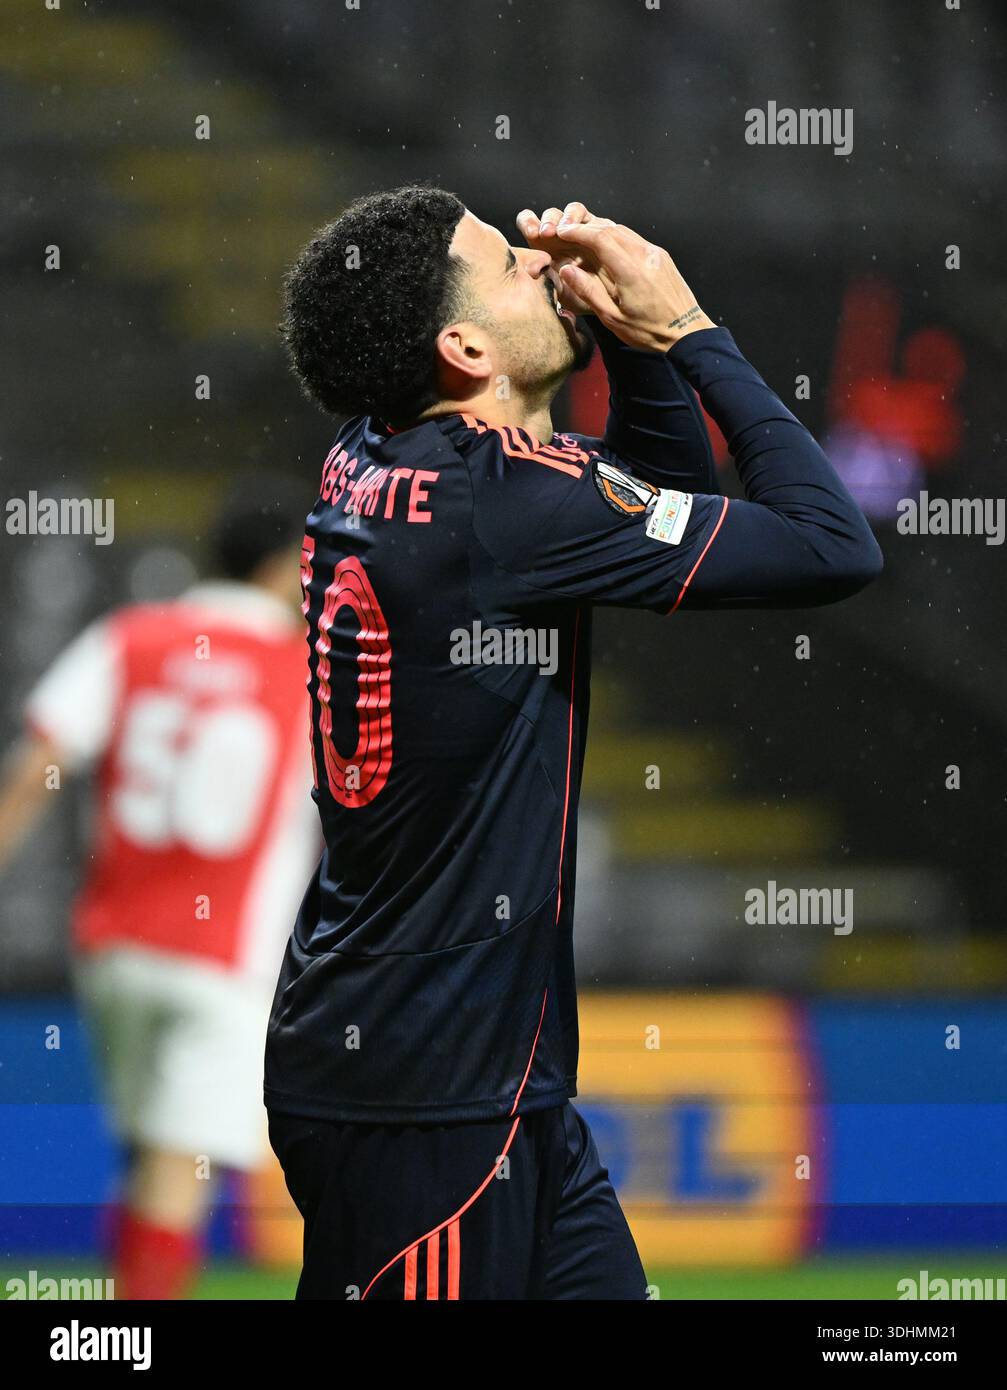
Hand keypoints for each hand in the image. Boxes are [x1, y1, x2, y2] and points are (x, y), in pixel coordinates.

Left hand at [516, 201, 614, 315]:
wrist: (605, 302)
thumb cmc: (578, 296)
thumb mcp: (558, 291)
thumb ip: (546, 279)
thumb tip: (531, 269)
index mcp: (545, 244)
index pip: (529, 223)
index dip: (528, 223)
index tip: (531, 233)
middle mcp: (562, 234)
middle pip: (551, 215)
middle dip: (548, 221)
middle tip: (546, 233)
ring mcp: (581, 230)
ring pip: (571, 211)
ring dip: (565, 218)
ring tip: (562, 230)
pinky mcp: (598, 228)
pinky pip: (588, 217)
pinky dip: (581, 220)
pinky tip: (580, 231)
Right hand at [520, 203, 714, 351]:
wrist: (686, 331)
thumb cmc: (649, 331)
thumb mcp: (613, 318)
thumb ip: (589, 292)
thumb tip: (567, 269)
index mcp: (630, 271)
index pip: (600, 238)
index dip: (578, 232)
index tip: (562, 232)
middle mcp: (644, 255)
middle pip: (611, 229)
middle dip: (587, 228)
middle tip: (567, 231)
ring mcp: (655, 253)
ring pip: (624, 230)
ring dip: (602, 230)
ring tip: (583, 235)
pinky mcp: (661, 255)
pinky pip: (635, 238)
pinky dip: (616, 236)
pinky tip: (607, 244)